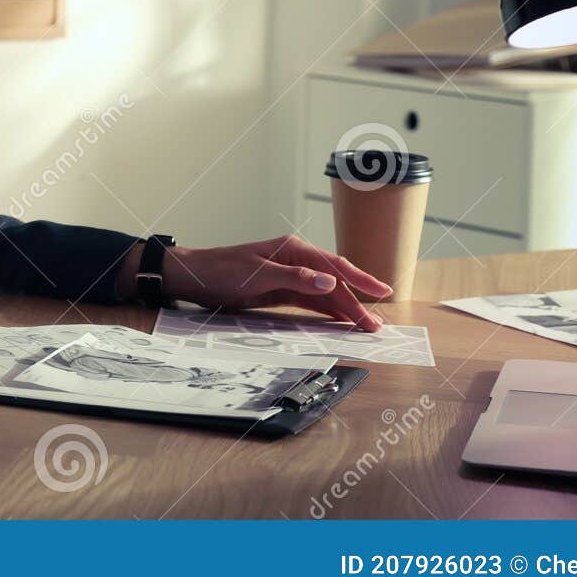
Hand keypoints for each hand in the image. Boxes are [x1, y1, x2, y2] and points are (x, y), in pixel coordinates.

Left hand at [119, 234, 392, 330]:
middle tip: (376, 325)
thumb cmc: (220, 271)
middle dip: (356, 302)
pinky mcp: (280, 290)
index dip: (360, 279)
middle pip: (334, 281)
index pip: (334, 265)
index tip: (382, 292)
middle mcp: (295, 260)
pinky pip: (311, 300)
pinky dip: (327, 310)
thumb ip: (295, 278)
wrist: (193, 278)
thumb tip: (330, 279)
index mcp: (292, 249)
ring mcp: (289, 275)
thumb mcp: (256, 275)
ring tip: (365, 327)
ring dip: (345, 308)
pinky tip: (340, 320)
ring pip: (325, 292)